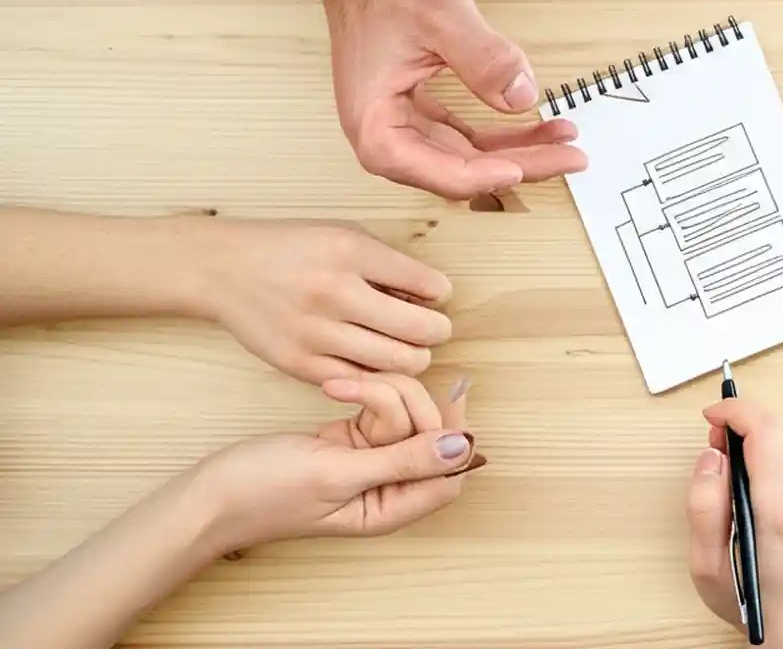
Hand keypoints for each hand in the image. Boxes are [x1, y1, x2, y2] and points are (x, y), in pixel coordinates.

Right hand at [194, 373, 483, 550]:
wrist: (208, 493)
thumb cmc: (264, 494)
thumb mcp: (337, 474)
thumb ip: (402, 460)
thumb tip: (461, 448)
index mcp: (391, 508)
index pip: (450, 473)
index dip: (456, 434)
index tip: (451, 391)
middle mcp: (387, 487)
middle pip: (429, 435)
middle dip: (406, 404)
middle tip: (363, 388)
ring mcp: (369, 461)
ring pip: (404, 415)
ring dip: (378, 393)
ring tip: (336, 386)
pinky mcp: (349, 440)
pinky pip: (377, 408)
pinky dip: (362, 392)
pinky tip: (332, 387)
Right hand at [198, 219, 451, 384]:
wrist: (222, 268)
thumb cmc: (292, 250)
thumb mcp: (344, 236)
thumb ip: (389, 264)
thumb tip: (434, 297)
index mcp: (350, 252)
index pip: (429, 285)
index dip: (440, 294)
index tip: (434, 295)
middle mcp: (333, 292)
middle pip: (420, 331)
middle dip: (436, 332)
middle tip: (430, 328)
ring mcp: (315, 333)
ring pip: (398, 363)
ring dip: (414, 357)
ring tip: (405, 345)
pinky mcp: (299, 364)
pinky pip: (361, 381)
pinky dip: (377, 374)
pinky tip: (373, 358)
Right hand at [318, 0, 586, 198]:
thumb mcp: (442, 18)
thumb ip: (484, 60)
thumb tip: (521, 96)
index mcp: (375, 128)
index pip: (441, 172)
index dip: (489, 175)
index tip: (528, 166)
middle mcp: (384, 137)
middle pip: (463, 171)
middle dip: (522, 164)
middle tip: (570, 156)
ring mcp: (402, 128)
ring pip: (470, 157)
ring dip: (519, 151)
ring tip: (563, 140)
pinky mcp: (419, 115)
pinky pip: (466, 137)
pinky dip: (502, 135)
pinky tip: (535, 128)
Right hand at [686, 400, 782, 648]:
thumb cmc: (754, 601)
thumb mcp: (706, 563)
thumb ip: (704, 505)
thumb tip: (711, 458)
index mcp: (778, 509)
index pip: (765, 431)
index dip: (734, 412)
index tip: (711, 417)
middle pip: (772, 434)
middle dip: (736, 430)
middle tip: (711, 451)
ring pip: (779, 448)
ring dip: (749, 450)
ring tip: (725, 479)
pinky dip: (763, 465)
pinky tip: (747, 494)